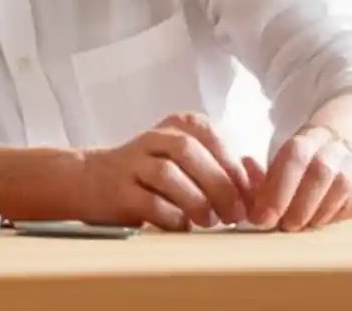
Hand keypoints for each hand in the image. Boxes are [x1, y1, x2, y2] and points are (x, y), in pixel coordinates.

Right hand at [80, 113, 251, 230]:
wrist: (92, 181)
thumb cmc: (152, 175)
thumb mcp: (186, 163)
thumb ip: (221, 170)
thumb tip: (260, 192)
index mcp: (176, 126)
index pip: (210, 137)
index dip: (233, 168)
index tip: (247, 196)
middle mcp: (152, 138)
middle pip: (189, 151)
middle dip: (218, 186)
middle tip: (234, 215)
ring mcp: (131, 163)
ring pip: (167, 173)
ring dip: (195, 201)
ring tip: (207, 221)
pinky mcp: (117, 190)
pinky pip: (148, 202)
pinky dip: (171, 217)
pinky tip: (180, 226)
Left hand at [247, 125, 351, 230]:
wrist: (338, 145)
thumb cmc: (298, 163)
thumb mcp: (278, 162)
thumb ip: (262, 180)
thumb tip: (249, 204)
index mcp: (304, 141)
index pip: (293, 159)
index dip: (277, 190)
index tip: (261, 217)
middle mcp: (333, 150)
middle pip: (320, 174)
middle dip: (298, 206)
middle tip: (283, 226)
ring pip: (341, 191)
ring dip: (316, 215)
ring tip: (298, 227)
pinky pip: (351, 205)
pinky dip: (332, 218)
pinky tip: (315, 222)